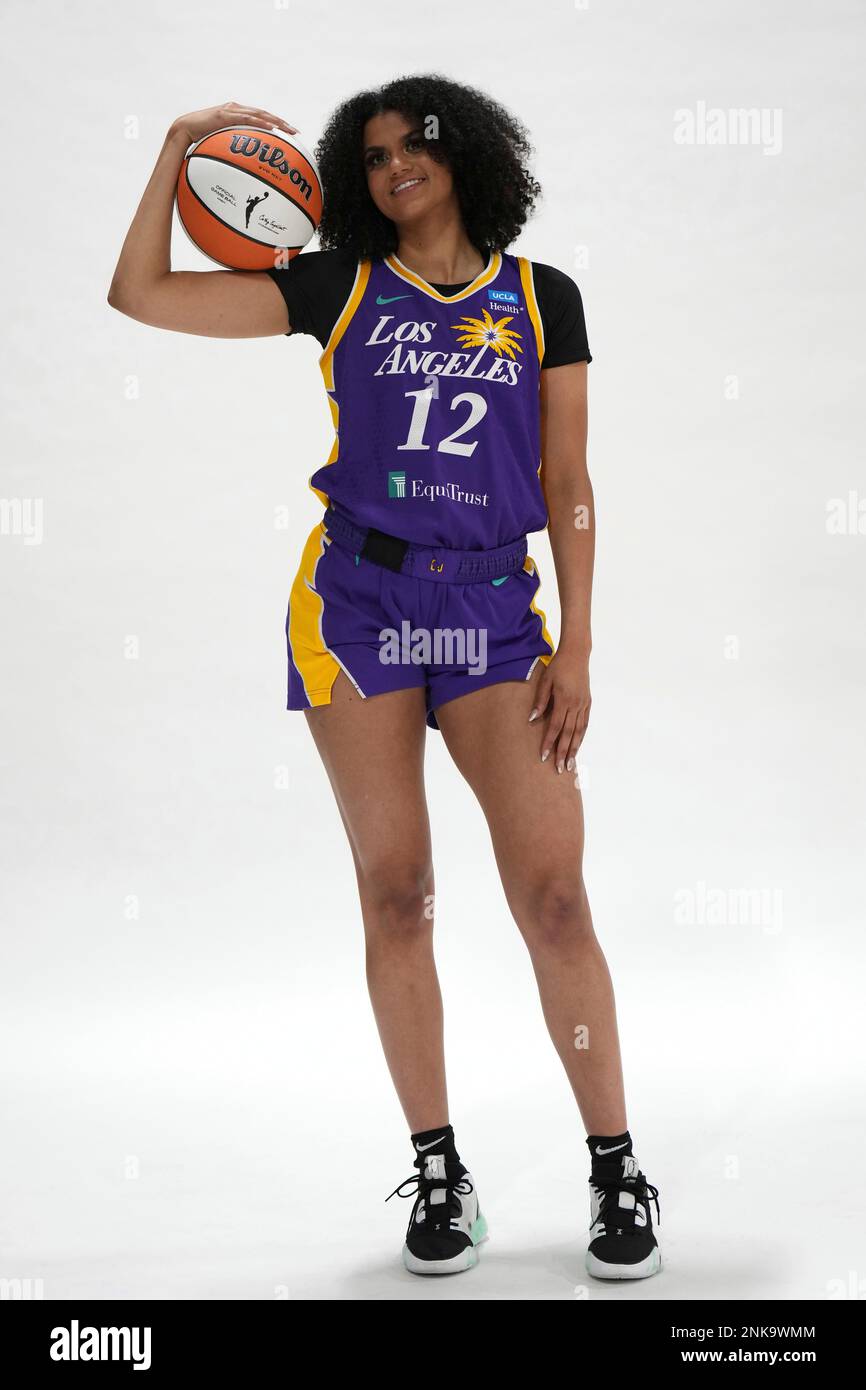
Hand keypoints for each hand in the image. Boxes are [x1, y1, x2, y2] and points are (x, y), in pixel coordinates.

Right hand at [169, 100, 296, 146]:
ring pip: (259, 114)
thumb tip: (242, 166)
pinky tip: (272, 128)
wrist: (183, 130)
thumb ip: (231, 148)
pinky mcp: (225, 114)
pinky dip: (261, 123)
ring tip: (289, 130)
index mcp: (236, 114)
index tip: (289, 134)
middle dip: (281, 123)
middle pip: (264, 114)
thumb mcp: (220, 143)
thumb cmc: (200, 138)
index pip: (260, 118)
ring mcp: (231, 110)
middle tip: (296, 132)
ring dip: (276, 122)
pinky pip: (247, 119)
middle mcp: (236, 109)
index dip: (276, 124)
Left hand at [529, 648, 590, 773]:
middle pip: (568, 734)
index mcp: (564, 700)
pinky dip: (581, 737)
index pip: (555, 727)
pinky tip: (578, 745)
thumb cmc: (558, 666)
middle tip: (560, 769)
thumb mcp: (545, 681)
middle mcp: (575, 705)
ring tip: (571, 764)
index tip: (543, 757)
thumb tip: (532, 719)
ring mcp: (583, 704)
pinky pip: (585, 724)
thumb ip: (540, 701)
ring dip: (574, 749)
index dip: (549, 743)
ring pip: (579, 732)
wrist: (577, 654)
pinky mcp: (588, 702)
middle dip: (564, 753)